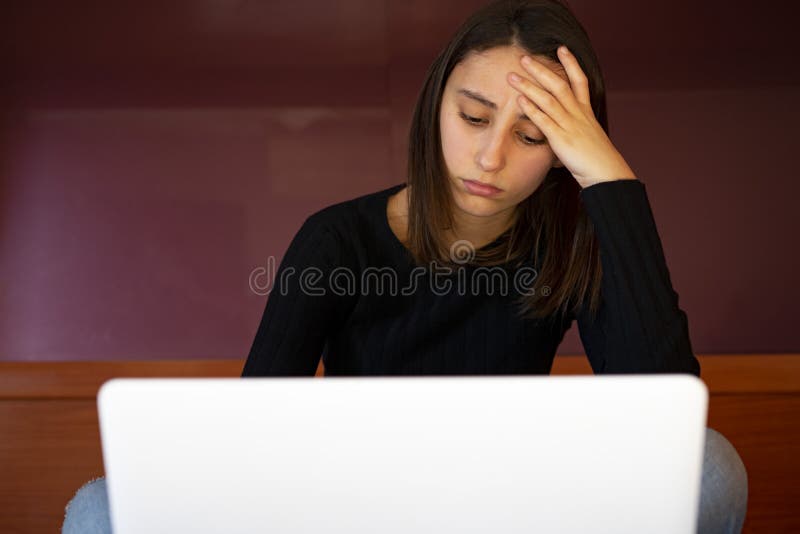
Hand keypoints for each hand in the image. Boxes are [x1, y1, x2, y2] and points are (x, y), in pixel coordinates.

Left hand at [507, 45, 636, 188]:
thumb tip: (564, 131)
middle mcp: (578, 115)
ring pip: (549, 99)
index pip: (580, 81)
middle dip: (541, 70)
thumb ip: (575, 130)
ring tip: (512, 77)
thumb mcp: (588, 139)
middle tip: (524, 58)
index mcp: (586, 113)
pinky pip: (545, 121)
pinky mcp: (562, 139)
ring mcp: (570, 126)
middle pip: (559, 85)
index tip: (562, 48)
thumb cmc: (596, 161)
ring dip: (529, 86)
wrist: (607, 173)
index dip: (571, 63)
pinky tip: (519, 100)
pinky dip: (532, 109)